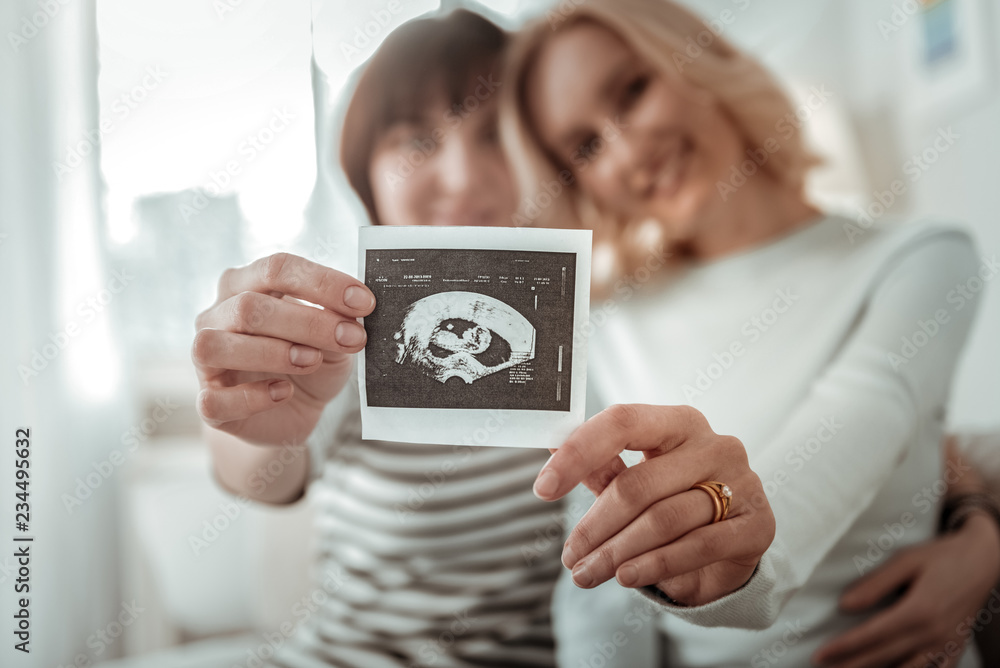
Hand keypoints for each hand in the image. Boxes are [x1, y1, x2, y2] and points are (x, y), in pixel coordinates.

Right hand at [192, 252, 374, 445]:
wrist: (296, 411)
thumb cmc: (311, 361)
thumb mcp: (332, 337)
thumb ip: (338, 320)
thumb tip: (355, 308)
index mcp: (246, 285)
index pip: (276, 269)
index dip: (321, 283)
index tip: (363, 302)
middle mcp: (217, 316)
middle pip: (248, 306)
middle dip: (307, 322)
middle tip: (350, 338)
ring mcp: (205, 360)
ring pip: (214, 346)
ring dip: (271, 353)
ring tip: (313, 361)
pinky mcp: (208, 401)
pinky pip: (213, 400)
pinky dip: (252, 397)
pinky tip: (284, 392)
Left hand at [533, 404, 774, 605]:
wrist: (734, 543)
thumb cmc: (677, 500)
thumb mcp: (638, 479)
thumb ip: (601, 465)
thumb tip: (551, 447)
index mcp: (679, 422)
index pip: (623, 422)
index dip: (578, 453)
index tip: (543, 488)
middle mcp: (715, 445)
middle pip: (638, 483)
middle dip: (594, 526)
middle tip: (569, 556)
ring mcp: (741, 483)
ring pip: (663, 519)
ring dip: (617, 552)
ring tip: (587, 573)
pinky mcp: (756, 524)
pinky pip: (697, 546)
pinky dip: (655, 565)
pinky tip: (627, 577)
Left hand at [814, 513, 999, 667]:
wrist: (984, 560)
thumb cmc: (941, 556)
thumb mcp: (905, 561)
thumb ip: (874, 584)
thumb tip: (844, 605)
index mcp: (919, 611)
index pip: (871, 636)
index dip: (843, 647)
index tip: (820, 655)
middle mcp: (933, 634)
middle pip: (884, 657)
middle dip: (851, 665)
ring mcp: (946, 645)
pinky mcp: (955, 648)